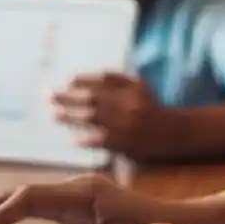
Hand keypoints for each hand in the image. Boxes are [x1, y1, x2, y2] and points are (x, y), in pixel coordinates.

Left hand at [52, 72, 172, 158]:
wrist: (176, 133)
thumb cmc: (151, 106)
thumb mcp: (139, 85)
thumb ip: (114, 79)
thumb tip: (76, 79)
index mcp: (132, 88)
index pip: (101, 81)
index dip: (81, 81)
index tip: (65, 83)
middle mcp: (130, 104)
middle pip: (93, 99)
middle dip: (67, 97)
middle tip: (48, 96)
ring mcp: (129, 125)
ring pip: (95, 119)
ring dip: (71, 117)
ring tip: (54, 114)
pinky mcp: (129, 144)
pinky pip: (105, 141)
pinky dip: (89, 139)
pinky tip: (75, 139)